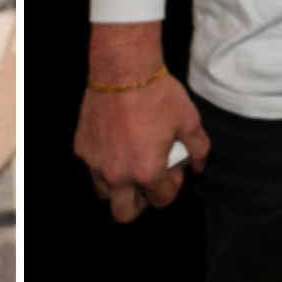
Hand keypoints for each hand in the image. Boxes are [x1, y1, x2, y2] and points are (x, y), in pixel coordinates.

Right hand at [73, 24, 209, 223]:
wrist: (123, 68)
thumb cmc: (157, 94)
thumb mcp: (189, 121)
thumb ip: (198, 150)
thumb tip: (199, 166)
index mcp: (147, 172)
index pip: (162, 200)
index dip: (173, 186)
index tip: (174, 169)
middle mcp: (118, 174)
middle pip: (124, 213)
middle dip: (140, 203)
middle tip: (149, 179)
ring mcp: (96, 162)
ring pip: (104, 192)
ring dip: (119, 186)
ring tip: (130, 161)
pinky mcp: (82, 147)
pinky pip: (92, 166)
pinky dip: (104, 162)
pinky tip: (116, 141)